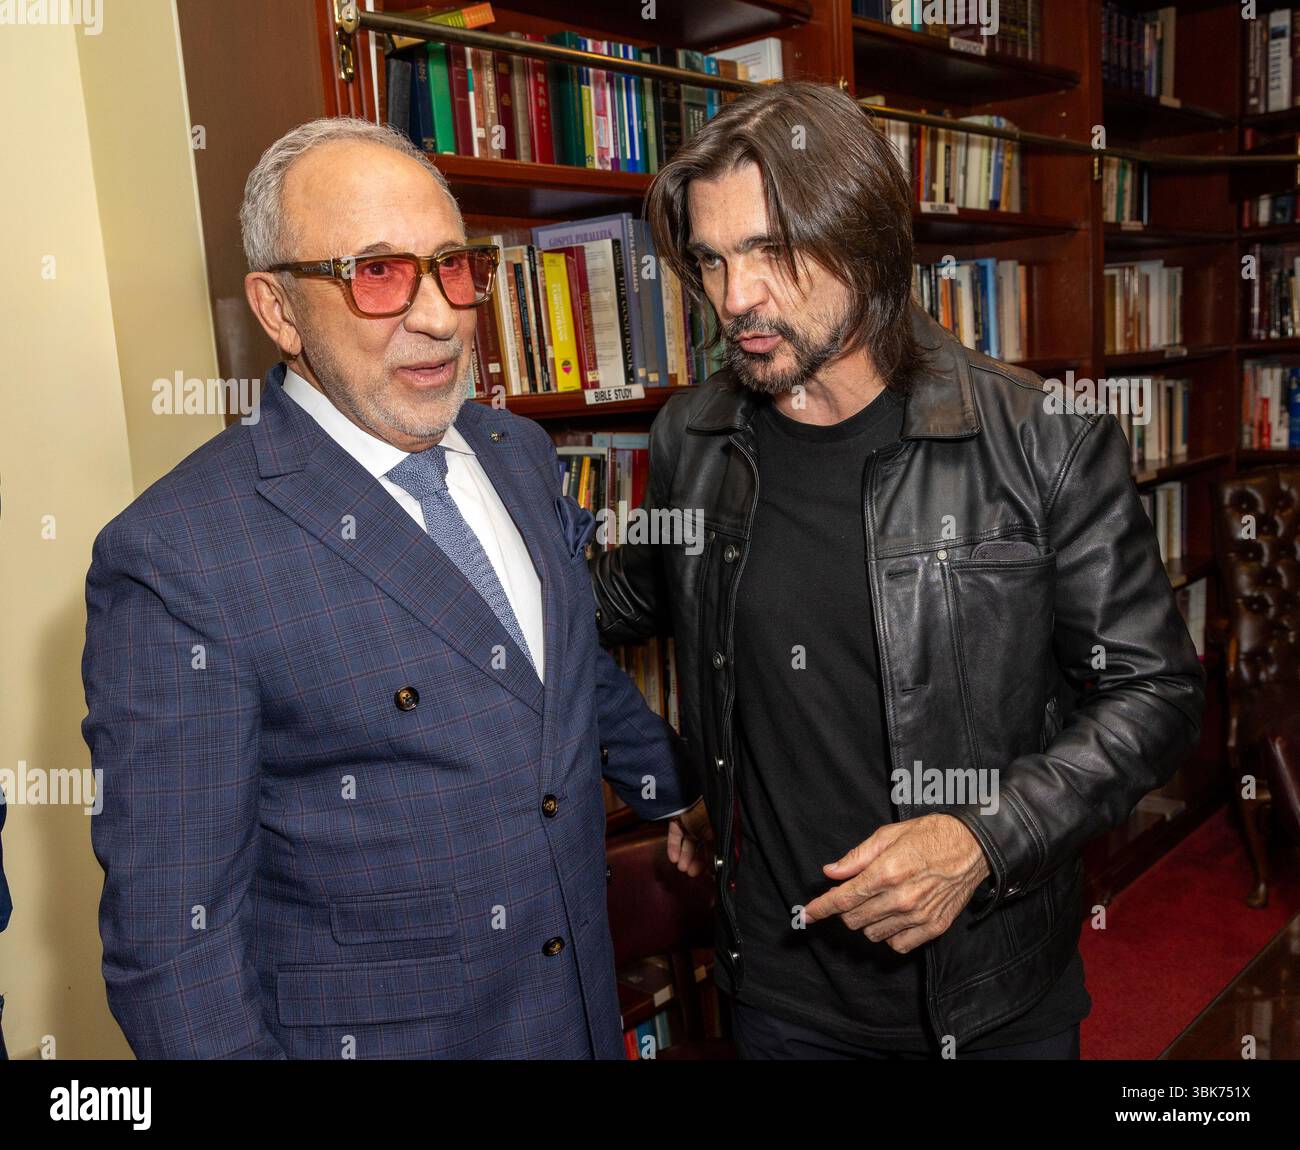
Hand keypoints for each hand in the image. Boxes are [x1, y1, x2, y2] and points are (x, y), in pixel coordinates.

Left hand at [666, 797, 712, 877]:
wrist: (687, 792)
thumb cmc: (705, 813)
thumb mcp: (712, 835)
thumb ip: (714, 853)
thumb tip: (717, 871)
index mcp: (719, 827)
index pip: (717, 847)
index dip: (712, 860)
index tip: (708, 874)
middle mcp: (707, 824)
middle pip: (702, 846)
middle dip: (697, 861)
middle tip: (691, 873)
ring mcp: (692, 820)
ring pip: (689, 841)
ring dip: (685, 856)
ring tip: (682, 868)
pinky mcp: (678, 817)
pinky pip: (676, 834)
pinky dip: (674, 846)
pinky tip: (673, 858)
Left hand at [801, 814, 990, 953]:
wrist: (973, 846)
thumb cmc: (929, 835)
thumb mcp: (888, 835)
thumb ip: (856, 857)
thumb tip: (831, 872)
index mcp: (886, 872)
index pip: (843, 899)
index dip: (820, 908)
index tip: (806, 915)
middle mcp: (900, 898)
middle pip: (853, 919)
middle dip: (845, 909)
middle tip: (853, 895)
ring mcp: (918, 916)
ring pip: (872, 934)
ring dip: (867, 921)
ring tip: (878, 901)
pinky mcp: (934, 927)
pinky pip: (898, 945)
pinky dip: (889, 934)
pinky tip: (894, 917)